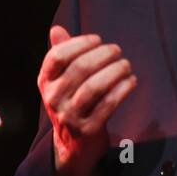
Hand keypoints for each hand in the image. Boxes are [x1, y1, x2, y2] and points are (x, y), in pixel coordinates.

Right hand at [37, 25, 136, 175]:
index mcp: (45, 82)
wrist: (72, 146)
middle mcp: (53, 99)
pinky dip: (122, 90)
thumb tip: (56, 29)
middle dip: (103, 55)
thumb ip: (60, 54)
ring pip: (94, 87)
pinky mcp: (88, 130)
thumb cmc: (70, 104)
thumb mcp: (60, 81)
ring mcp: (69, 116)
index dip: (79, 43)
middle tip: (118, 51)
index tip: (98, 40)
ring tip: (126, 65)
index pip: (57, 56)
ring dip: (115, 72)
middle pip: (79, 69)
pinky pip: (108, 105)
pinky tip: (131, 81)